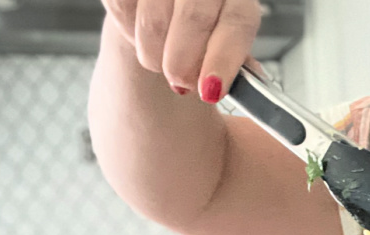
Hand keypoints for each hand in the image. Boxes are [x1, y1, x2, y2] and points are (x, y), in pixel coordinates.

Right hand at [102, 0, 261, 101]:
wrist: (167, 2)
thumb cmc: (203, 24)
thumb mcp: (227, 39)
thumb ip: (235, 59)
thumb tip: (246, 82)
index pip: (238, 21)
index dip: (224, 58)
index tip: (211, 90)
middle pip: (195, 18)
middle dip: (184, 63)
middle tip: (182, 84)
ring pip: (154, 21)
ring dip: (154, 55)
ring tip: (160, 59)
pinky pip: (123, 9)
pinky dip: (129, 33)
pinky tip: (141, 35)